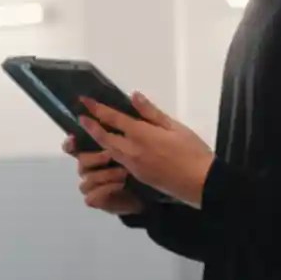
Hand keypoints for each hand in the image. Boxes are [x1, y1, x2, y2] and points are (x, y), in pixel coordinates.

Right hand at [62, 135, 142, 215]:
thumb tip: (114, 121)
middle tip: (111, 156)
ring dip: (106, 175)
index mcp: (90, 153)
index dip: (70, 143)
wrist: (142, 194)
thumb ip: (117, 139)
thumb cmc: (134, 170)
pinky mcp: (94, 199)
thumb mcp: (128, 151)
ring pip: (88, 178)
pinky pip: (91, 196)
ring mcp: (88, 185)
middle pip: (81, 161)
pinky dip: (106, 189)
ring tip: (124, 173)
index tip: (74, 139)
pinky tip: (120, 185)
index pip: (72, 147)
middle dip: (96, 158)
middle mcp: (86, 168)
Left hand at [78, 92, 215, 207]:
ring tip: (92, 130)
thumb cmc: (192, 151)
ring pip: (109, 150)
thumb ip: (151, 112)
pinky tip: (111, 146)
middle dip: (91, 126)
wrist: (200, 182)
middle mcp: (132, 150)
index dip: (97, 109)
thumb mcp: (175, 127)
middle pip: (104, 137)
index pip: (113, 119)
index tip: (84, 101)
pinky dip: (110, 151)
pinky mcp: (137, 176)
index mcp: (142, 134)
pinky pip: (118, 160)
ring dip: (99, 140)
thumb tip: (134, 96)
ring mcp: (132, 165)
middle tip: (81, 116)